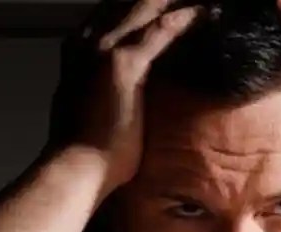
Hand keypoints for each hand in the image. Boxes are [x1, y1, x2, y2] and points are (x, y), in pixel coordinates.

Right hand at [66, 0, 200, 192]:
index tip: (168, 6)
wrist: (75, 166)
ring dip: (175, 3)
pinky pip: (162, 28)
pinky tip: (205, 13)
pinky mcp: (125, 63)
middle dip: (159, 0)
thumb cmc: (86, 148)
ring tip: (204, 3)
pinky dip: (186, 17)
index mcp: (78, 49)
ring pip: (146, 6)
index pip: (114, 11)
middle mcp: (88, 40)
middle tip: (191, 2)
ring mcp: (105, 48)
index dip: (142, 6)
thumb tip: (122, 90)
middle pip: (130, 3)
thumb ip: (103, 86)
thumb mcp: (91, 105)